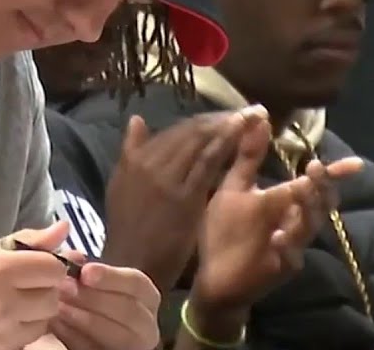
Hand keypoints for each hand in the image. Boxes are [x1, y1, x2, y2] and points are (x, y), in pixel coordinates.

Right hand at [0, 221, 70, 349]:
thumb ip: (26, 242)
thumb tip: (63, 228)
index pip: (53, 267)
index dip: (48, 264)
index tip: (33, 263)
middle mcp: (2, 304)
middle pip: (53, 297)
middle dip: (43, 289)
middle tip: (19, 283)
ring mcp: (0, 334)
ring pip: (45, 321)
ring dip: (35, 312)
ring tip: (7, 303)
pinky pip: (27, 339)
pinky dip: (21, 330)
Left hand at [50, 250, 160, 349]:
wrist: (67, 327)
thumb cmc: (79, 297)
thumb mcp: (79, 279)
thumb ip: (77, 264)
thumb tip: (73, 256)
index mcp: (144, 296)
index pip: (138, 283)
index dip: (112, 277)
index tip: (86, 272)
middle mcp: (146, 323)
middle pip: (130, 310)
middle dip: (94, 299)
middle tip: (64, 288)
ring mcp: (134, 346)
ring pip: (119, 335)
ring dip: (86, 319)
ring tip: (58, 307)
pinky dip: (76, 338)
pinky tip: (56, 325)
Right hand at [102, 106, 268, 290]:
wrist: (130, 263)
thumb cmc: (128, 227)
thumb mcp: (120, 184)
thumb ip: (130, 152)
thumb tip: (136, 120)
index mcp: (134, 159)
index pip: (176, 131)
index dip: (205, 120)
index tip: (229, 114)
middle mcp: (149, 163)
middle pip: (192, 132)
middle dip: (223, 118)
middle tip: (252, 110)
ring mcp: (167, 179)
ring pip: (201, 144)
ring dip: (230, 127)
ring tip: (254, 117)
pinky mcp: (184, 197)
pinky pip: (207, 165)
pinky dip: (225, 147)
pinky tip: (242, 138)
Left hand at [191, 125, 364, 313]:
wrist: (213, 275)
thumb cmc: (226, 229)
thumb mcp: (234, 187)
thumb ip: (248, 155)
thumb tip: (259, 115)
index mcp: (284, 201)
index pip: (314, 184)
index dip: (334, 174)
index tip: (357, 164)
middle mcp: (294, 222)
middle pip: (319, 204)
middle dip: (319, 187)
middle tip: (314, 169)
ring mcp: (291, 247)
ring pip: (308, 228)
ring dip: (307, 211)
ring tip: (302, 192)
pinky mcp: (279, 269)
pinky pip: (290, 257)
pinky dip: (288, 246)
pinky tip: (280, 237)